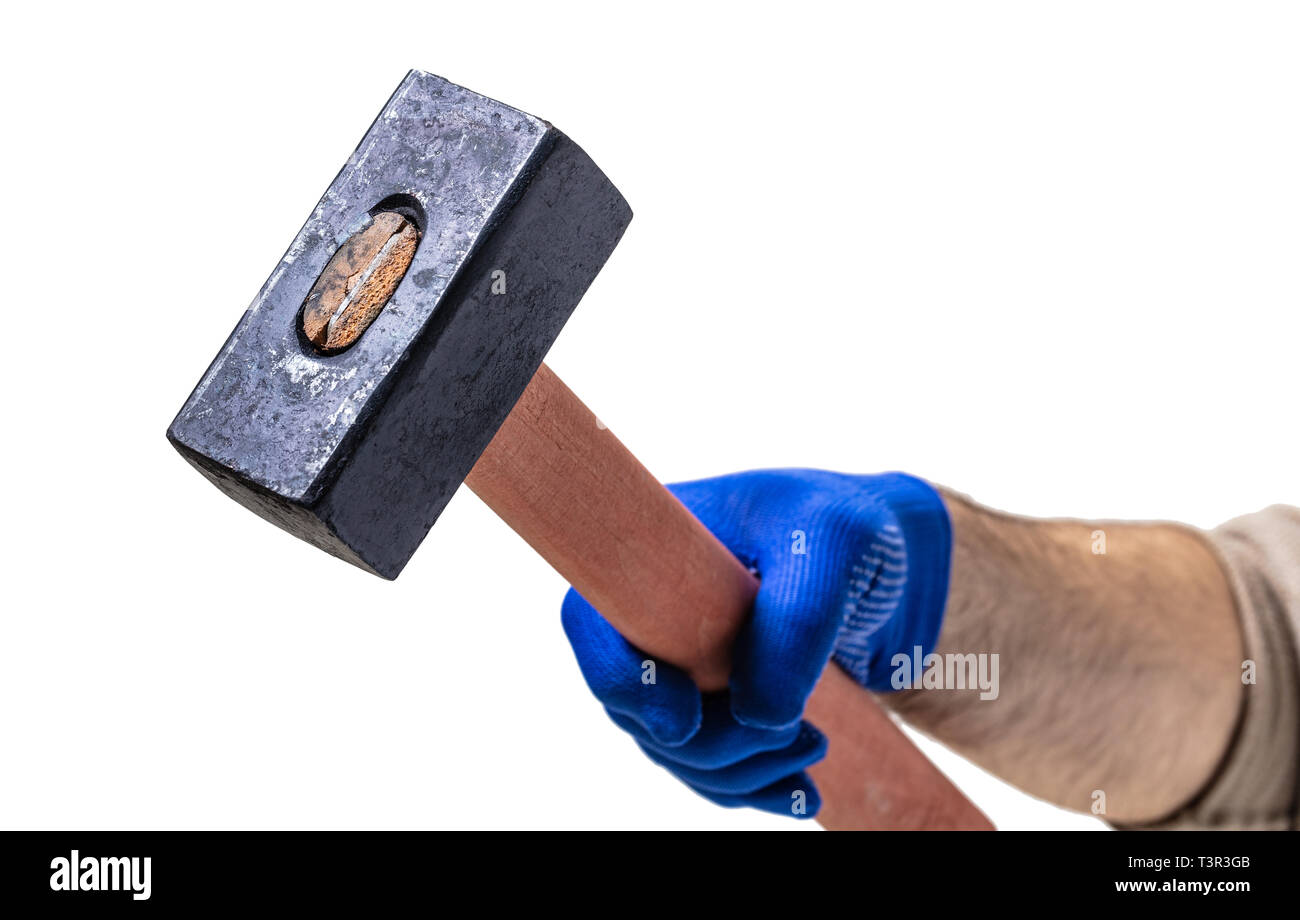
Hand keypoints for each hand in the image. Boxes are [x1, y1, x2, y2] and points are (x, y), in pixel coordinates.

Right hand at [561, 469, 951, 818]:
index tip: (684, 719)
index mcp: (651, 552)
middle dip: (711, 742)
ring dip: (739, 769)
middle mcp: (649, 612)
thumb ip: (795, 618)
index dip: (619, 679)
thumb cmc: (846, 525)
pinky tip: (801, 791)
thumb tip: (756, 714)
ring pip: (673, 749)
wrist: (889, 556)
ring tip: (814, 743)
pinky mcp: (712, 702)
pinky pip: (707, 765)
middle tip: (795, 729)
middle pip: (634, 707)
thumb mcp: (833, 542)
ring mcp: (676, 662)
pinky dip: (749, 787)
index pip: (588, 622)